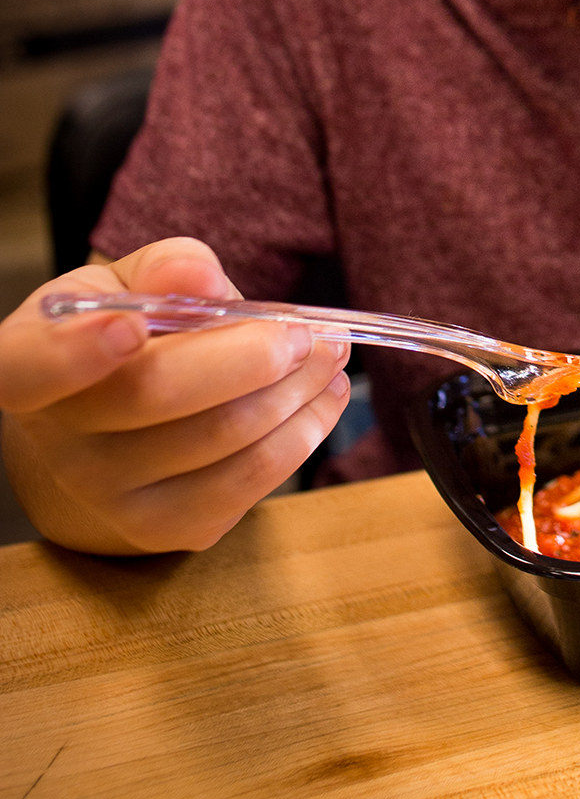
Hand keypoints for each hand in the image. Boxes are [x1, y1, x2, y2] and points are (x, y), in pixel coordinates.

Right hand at [0, 237, 349, 554]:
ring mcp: (109, 498)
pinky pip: (249, 482)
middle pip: (159, 394)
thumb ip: (164, 268)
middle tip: (307, 331)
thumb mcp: (123, 288)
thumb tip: (202, 277)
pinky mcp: (165, 530)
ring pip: (222, 439)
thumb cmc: (118, 342)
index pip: (33, 369)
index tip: (131, 325)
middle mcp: (58, 443)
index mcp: (28, 366)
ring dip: (297, 391)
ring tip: (330, 355)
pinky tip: (321, 398)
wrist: (102, 439)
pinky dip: (301, 433)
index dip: (76, 352)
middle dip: (252, 354)